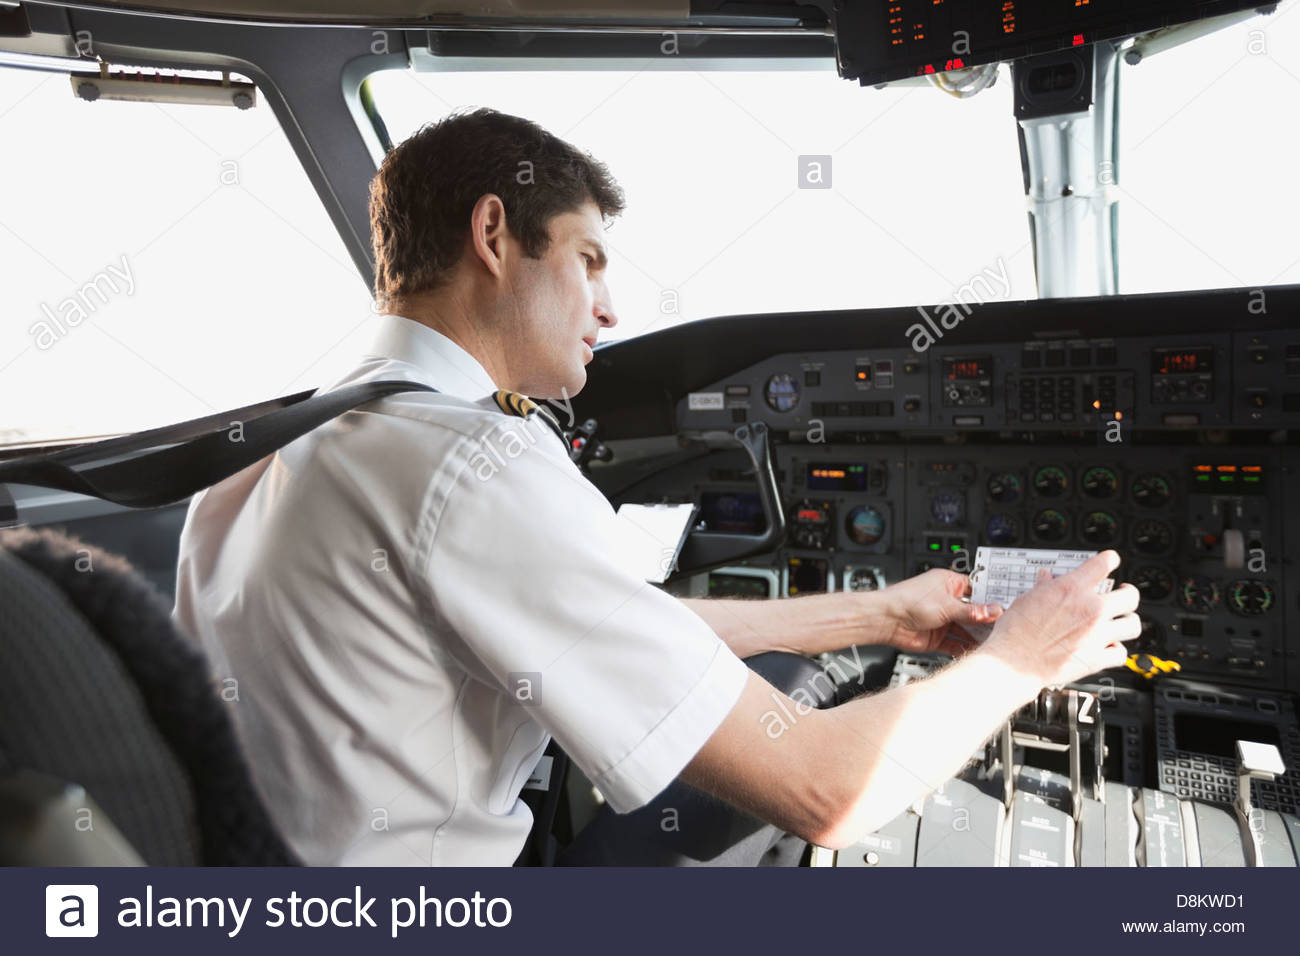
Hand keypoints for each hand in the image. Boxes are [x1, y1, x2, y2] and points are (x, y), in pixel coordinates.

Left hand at [883, 568, 1003, 656]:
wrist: (885, 619)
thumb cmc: (908, 601)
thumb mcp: (946, 605)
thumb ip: (972, 611)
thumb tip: (994, 611)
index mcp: (949, 584)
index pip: (977, 590)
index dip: (991, 599)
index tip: (1007, 607)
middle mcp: (947, 601)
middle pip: (974, 612)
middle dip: (986, 620)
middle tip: (1005, 628)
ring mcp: (942, 620)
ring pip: (966, 629)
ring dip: (977, 636)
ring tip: (994, 641)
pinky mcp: (937, 637)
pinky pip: (955, 643)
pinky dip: (965, 647)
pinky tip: (977, 651)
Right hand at [982, 550, 1139, 688]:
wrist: (1014, 661)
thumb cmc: (1015, 631)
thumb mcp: (1026, 599)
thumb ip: (1043, 588)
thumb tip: (1046, 579)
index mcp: (1071, 589)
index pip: (1103, 564)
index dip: (1109, 560)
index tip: (1110, 561)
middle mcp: (1090, 609)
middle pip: (1130, 596)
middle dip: (1128, 594)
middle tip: (1124, 594)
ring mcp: (1097, 635)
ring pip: (1132, 625)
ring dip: (1128, 622)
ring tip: (1122, 622)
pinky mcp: (1096, 659)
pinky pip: (1120, 653)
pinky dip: (1116, 650)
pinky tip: (1109, 648)